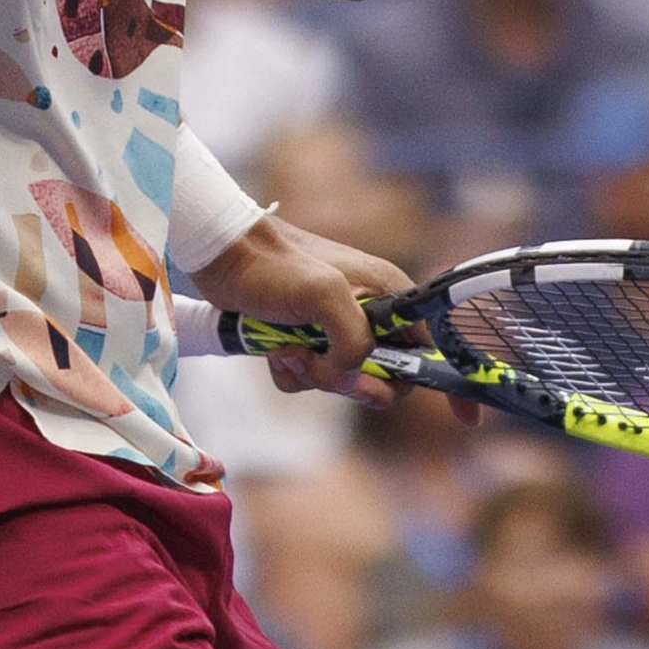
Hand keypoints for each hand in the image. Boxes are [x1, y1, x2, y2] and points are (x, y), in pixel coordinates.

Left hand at [193, 216, 412, 409]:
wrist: (224, 256)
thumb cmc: (276, 265)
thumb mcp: (326, 294)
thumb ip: (354, 341)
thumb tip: (351, 378)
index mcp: (389, 294)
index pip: (424, 349)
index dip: (415, 377)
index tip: (398, 392)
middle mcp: (370, 312)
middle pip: (384, 375)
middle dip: (349, 380)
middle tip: (319, 368)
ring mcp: (337, 328)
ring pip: (344, 380)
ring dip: (313, 375)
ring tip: (287, 350)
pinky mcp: (308, 340)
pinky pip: (312, 378)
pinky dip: (292, 373)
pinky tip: (275, 351)